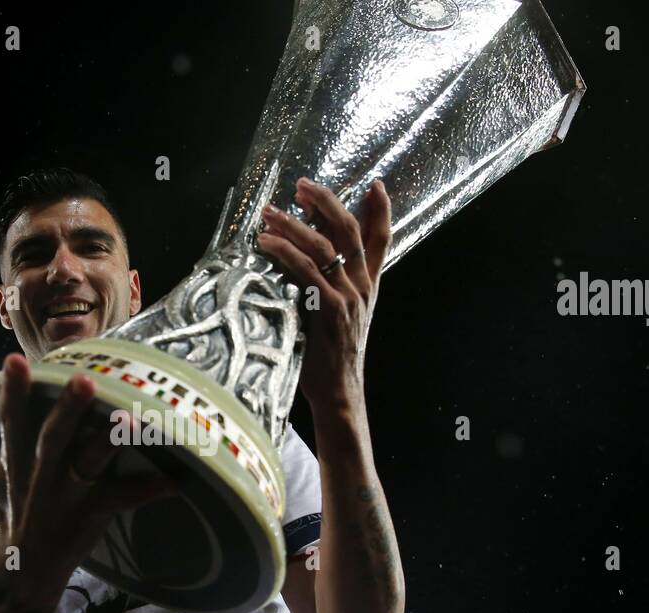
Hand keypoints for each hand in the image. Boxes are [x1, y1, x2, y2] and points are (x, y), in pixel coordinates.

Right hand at [0, 356, 179, 604]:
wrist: (22, 570)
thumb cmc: (9, 508)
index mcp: (14, 460)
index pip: (10, 420)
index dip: (12, 390)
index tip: (16, 359)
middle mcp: (40, 475)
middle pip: (52, 438)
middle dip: (67, 410)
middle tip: (85, 380)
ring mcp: (68, 496)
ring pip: (89, 464)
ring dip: (110, 441)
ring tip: (132, 419)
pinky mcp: (93, 514)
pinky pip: (123, 500)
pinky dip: (149, 490)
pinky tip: (177, 478)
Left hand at [256, 176, 390, 409]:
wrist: (338, 392)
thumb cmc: (329, 355)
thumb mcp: (335, 314)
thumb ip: (327, 284)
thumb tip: (304, 257)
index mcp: (368, 286)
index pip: (382, 240)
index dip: (381, 210)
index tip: (375, 184)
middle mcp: (362, 287)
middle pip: (350, 231)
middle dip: (325, 202)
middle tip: (301, 185)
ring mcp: (348, 298)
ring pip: (324, 246)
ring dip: (294, 224)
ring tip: (271, 212)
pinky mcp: (329, 311)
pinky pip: (306, 272)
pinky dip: (285, 252)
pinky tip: (266, 243)